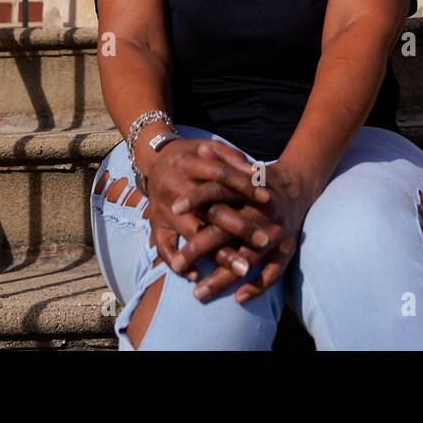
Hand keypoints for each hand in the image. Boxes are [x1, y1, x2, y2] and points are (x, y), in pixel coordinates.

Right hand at [142, 139, 275, 277]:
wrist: (155, 161)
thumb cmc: (191, 156)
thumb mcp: (209, 147)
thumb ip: (231, 158)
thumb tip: (256, 173)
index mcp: (188, 164)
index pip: (221, 176)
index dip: (245, 186)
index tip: (268, 199)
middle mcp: (174, 187)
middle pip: (211, 210)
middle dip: (239, 227)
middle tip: (264, 242)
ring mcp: (163, 208)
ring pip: (193, 234)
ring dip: (218, 254)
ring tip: (242, 270)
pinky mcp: (155, 224)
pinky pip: (163, 247)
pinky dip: (176, 261)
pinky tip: (195, 274)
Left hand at [171, 152, 318, 303]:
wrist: (299, 184)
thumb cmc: (259, 180)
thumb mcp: (241, 166)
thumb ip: (220, 160)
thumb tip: (200, 148)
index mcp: (246, 190)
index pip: (216, 191)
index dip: (195, 199)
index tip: (173, 209)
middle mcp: (260, 212)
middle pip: (226, 231)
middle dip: (200, 249)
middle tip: (178, 264)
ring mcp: (276, 232)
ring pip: (247, 258)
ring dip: (222, 277)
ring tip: (198, 294)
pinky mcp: (288, 248)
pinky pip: (274, 272)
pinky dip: (258, 286)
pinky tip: (239, 297)